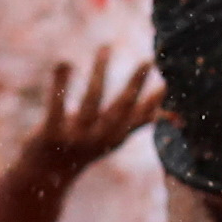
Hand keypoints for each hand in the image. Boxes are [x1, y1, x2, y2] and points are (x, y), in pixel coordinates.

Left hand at [27, 51, 159, 166]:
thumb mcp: (113, 135)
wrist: (47, 174)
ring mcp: (76, 136)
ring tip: (107, 47)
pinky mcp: (51, 134)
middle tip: (148, 62)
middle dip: (135, 85)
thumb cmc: (84, 147)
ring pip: (91, 100)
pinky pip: (56, 106)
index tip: (168, 84)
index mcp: (116, 136)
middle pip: (121, 107)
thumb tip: (173, 114)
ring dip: (100, 72)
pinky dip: (60, 83)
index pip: (140, 118)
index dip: (155, 103)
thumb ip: (138, 121)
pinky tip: (65, 62)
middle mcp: (100, 137)